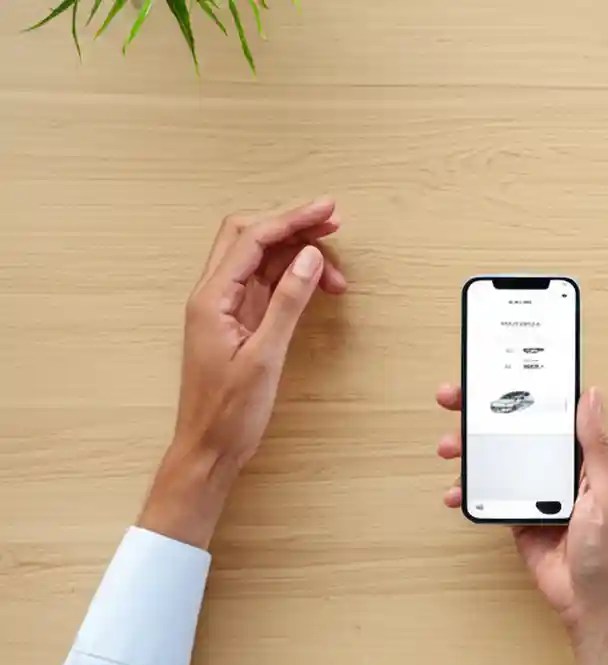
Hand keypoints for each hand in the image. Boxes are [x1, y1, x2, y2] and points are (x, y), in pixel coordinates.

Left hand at [138, 198, 346, 548]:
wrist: (208, 449)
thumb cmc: (229, 413)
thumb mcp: (266, 356)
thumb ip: (287, 302)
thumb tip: (309, 257)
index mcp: (211, 298)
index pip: (251, 239)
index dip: (291, 219)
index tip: (326, 210)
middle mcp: (212, 295)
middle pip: (250, 237)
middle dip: (291, 224)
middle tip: (332, 223)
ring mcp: (224, 308)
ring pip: (259, 259)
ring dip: (296, 255)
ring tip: (336, 272)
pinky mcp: (237, 322)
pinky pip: (263, 284)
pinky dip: (291, 278)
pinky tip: (316, 285)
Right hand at [436, 386, 607, 664]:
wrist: (595, 608)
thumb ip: (597, 445)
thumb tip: (592, 396)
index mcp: (590, 457)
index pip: (554, 413)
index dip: (526, 391)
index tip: (497, 375)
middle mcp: (563, 470)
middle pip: (519, 430)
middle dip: (485, 413)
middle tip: (454, 400)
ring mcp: (539, 493)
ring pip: (500, 460)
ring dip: (471, 451)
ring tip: (449, 447)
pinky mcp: (521, 518)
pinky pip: (491, 496)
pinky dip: (469, 492)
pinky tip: (456, 492)